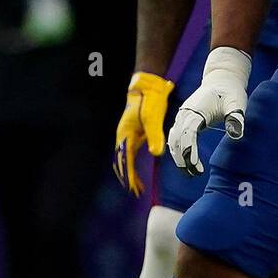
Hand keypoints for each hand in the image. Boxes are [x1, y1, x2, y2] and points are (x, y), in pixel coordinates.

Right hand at [114, 71, 174, 196]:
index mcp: (126, 134)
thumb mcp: (153, 118)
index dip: (128, 174)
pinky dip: (132, 165)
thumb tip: (156, 153)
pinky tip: (137, 172)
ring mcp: (127, 135)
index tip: (132, 187)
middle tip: (135, 192)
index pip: (125, 159)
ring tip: (137, 187)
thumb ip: (155, 136)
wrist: (147, 86)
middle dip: (127, 177)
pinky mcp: (133, 133)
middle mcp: (124, 136)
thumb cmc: (149, 101)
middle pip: (121, 161)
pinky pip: (130, 154)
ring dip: (129, 173)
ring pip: (125, 159)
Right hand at [168, 46, 250, 175]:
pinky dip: (178, 150)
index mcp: (196, 109)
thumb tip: (236, 135)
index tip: (194, 165)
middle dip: (183, 158)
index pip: (188, 133)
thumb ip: (236, 117)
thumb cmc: (231, 92)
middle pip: (177, 139)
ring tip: (191, 173)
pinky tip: (186, 163)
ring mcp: (183, 116)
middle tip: (195, 174)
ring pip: (174, 140)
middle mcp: (185, 113)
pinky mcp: (185, 120)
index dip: (189, 149)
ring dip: (179, 157)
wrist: (222, 79)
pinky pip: (176, 137)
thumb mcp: (237, 103)